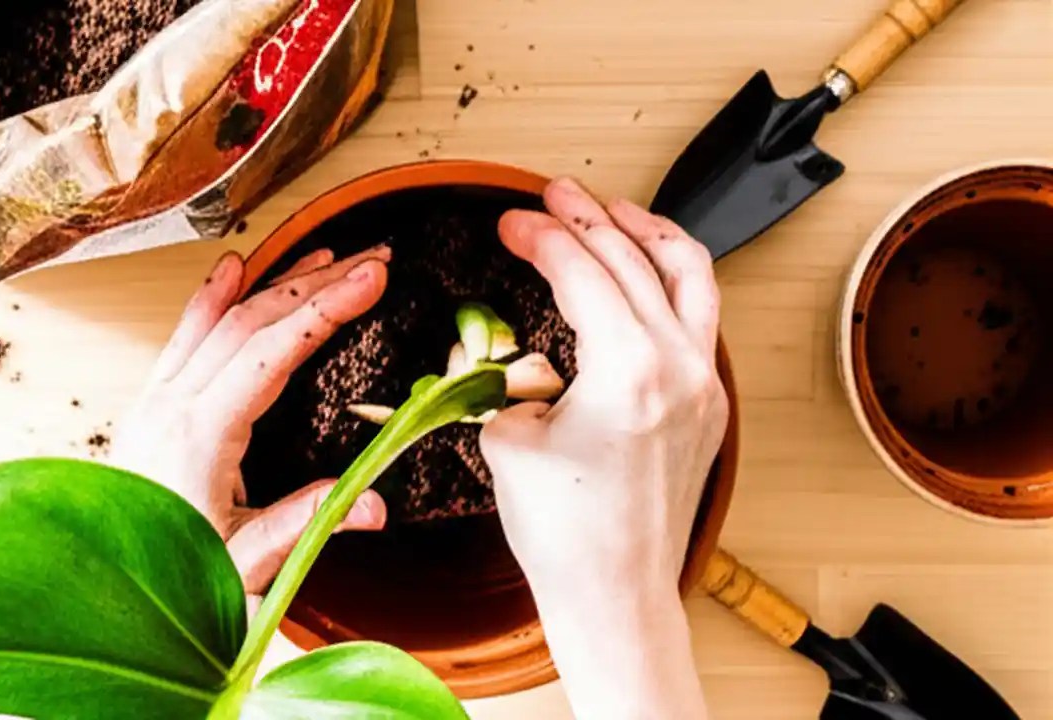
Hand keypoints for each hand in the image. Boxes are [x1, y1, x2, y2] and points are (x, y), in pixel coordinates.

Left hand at [110, 247, 391, 594]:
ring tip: (326, 258)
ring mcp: (157, 401)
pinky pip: (186, 336)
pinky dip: (215, 297)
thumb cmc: (170, 578)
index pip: (273, 350)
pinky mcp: (152, 406)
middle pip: (252, 321)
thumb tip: (376, 504)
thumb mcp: (247, 561)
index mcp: (201, 435)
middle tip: (370, 260)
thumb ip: (309, 522)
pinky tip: (235, 268)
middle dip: (316, 284)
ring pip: (221, 320)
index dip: (325, 309)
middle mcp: (172, 405)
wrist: (103, 592)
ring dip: (277, 282)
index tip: (371, 279)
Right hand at [481, 178, 726, 718]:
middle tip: (553, 197)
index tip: (512, 221)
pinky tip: (645, 279)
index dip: (540, 236)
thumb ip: (509, 378)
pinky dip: (671, 283)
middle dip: (588, 218)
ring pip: (691, 279)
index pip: (583, 271)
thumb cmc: (568, 536)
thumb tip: (512, 357)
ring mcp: (704, 387)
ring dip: (649, 235)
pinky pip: (700, 320)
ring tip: (616, 212)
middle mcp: (679, 368)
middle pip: (634, 261)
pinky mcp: (709, 408)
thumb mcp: (509, 439)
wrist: (614, 594)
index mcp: (630, 370)